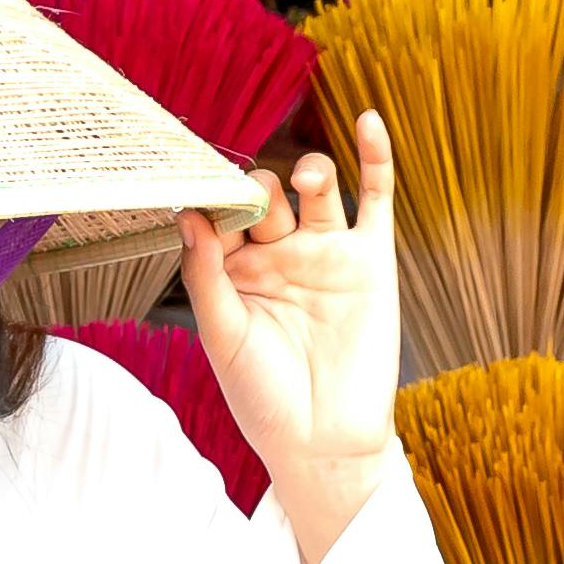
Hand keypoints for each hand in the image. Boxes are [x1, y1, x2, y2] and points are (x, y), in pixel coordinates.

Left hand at [173, 114, 398, 527]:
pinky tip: (367, 121)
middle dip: (256, 191)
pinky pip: (375, 198)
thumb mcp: (223, 336)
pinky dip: (375, 158)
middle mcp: (279, 255)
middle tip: (252, 208)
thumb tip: (188, 214)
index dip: (211, 198)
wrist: (324, 442)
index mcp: (235, 271)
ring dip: (305, 173)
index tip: (198, 186)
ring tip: (300, 183)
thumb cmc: (264, 399)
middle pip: (265, 194)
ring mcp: (326, 252)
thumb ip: (206, 275)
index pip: (221, 214)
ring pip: (316, 189)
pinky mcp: (371, 259)